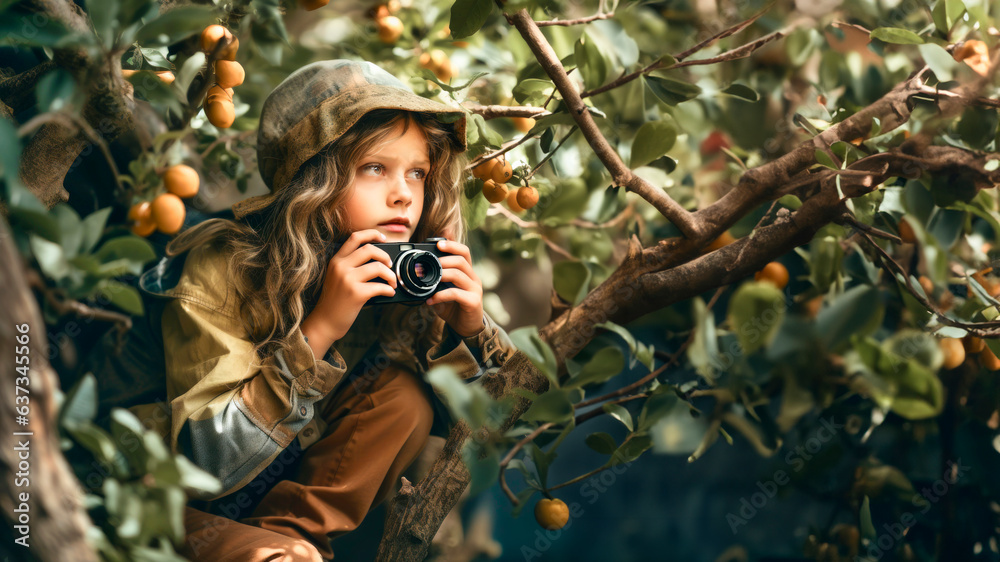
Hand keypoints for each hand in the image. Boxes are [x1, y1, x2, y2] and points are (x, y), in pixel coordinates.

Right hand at [302, 229, 396, 349]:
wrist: (325, 322)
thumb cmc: (334, 301)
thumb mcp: (336, 278)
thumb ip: (350, 266)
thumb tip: (379, 261)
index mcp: (336, 260)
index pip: (355, 238)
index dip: (372, 234)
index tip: (384, 238)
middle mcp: (340, 267)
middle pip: (370, 249)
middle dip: (385, 256)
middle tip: (390, 265)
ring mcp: (348, 279)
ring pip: (379, 267)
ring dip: (391, 275)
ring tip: (392, 283)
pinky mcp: (356, 293)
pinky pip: (380, 286)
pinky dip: (389, 290)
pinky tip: (389, 293)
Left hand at [425, 233, 484, 337]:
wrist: (467, 328)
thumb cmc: (454, 307)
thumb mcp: (444, 291)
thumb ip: (437, 281)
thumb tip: (419, 272)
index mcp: (468, 273)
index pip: (464, 252)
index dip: (452, 245)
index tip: (438, 243)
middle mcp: (473, 278)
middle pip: (461, 260)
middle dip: (443, 260)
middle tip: (426, 266)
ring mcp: (475, 289)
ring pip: (458, 274)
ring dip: (440, 275)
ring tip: (427, 280)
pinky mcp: (473, 302)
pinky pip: (455, 293)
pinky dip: (440, 295)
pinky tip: (430, 300)